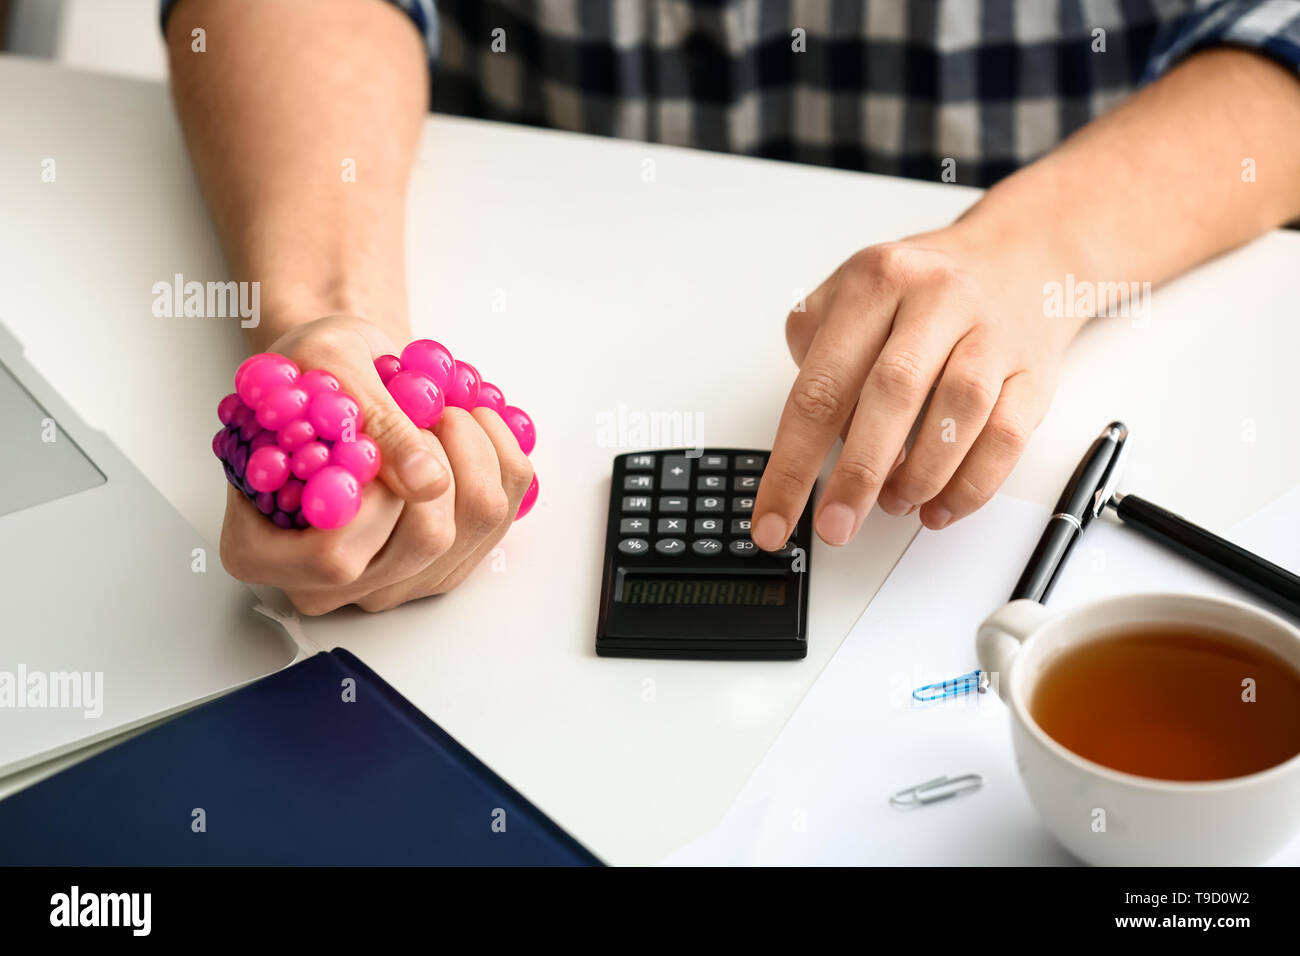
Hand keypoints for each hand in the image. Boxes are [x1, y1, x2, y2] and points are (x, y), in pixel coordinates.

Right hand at [219, 314, 533, 612]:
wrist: (344, 376)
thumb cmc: (317, 368)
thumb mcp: (328, 364)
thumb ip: (373, 423)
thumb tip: (427, 482)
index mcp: (262, 549)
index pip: (334, 556)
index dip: (375, 497)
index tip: (380, 436)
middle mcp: (327, 583)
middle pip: (418, 548)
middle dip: (436, 463)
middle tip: (417, 409)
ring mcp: (390, 579)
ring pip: (469, 533)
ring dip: (472, 454)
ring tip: (440, 413)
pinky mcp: (444, 560)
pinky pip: (501, 516)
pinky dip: (499, 456)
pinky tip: (468, 426)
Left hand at [752, 230, 1081, 549]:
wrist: (1019, 258)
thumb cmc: (920, 292)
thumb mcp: (850, 294)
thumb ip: (817, 357)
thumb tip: (810, 443)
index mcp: (875, 282)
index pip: (820, 386)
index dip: (792, 463)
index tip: (773, 519)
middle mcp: (935, 300)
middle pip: (891, 396)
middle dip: (857, 476)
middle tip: (835, 526)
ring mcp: (990, 333)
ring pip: (958, 413)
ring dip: (920, 477)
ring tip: (894, 505)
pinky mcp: (1033, 369)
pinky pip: (1007, 435)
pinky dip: (972, 484)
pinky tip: (940, 506)